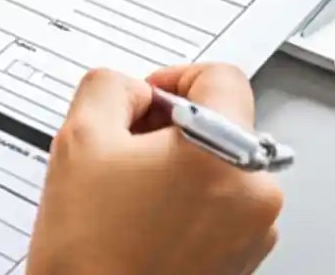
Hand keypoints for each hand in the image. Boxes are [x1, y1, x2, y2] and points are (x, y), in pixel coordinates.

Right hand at [27, 64, 283, 274]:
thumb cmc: (91, 256)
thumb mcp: (79, 142)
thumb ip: (110, 88)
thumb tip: (134, 90)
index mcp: (225, 153)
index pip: (222, 78)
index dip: (175, 79)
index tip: (149, 99)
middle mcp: (255, 192)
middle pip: (222, 126)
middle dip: (172, 130)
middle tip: (126, 152)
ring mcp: (254, 231)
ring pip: (222, 169)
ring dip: (180, 169)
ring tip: (132, 199)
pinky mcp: (244, 259)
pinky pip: (223, 209)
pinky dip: (190, 205)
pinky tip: (147, 224)